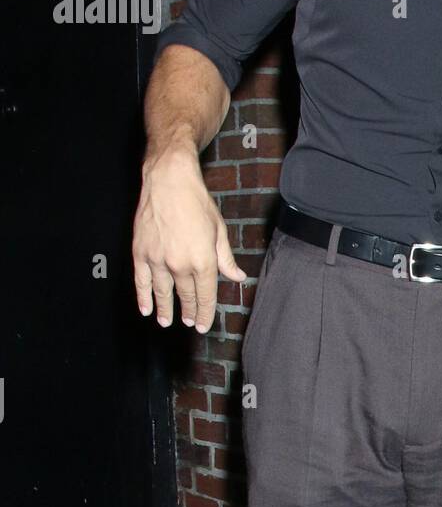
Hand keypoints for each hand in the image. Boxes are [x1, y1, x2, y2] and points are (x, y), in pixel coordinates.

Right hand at [132, 144, 246, 332]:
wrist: (169, 182)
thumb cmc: (197, 203)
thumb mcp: (219, 231)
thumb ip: (226, 258)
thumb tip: (237, 277)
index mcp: (203, 261)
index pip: (205, 295)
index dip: (206, 313)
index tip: (203, 325)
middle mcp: (180, 265)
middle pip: (185, 296)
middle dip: (189, 312)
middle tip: (190, 322)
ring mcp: (158, 260)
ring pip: (162, 293)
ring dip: (166, 310)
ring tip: (167, 322)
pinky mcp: (140, 253)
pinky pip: (141, 282)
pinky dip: (143, 298)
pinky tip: (146, 309)